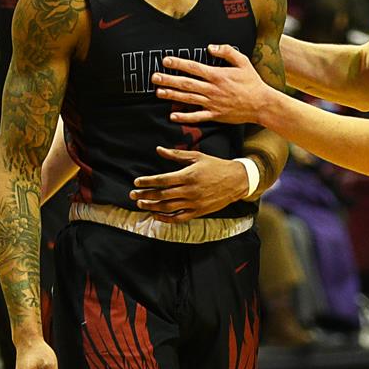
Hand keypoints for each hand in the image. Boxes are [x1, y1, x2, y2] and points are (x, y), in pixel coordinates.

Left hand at [131, 147, 252, 221]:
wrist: (236, 180)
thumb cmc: (215, 166)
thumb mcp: (196, 156)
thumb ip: (176, 154)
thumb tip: (159, 150)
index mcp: (188, 175)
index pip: (162, 180)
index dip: (147, 182)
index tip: (136, 182)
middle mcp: (190, 190)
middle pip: (162, 194)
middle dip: (145, 195)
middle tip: (132, 195)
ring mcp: (194, 203)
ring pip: (168, 207)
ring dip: (152, 207)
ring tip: (141, 204)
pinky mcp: (198, 212)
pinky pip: (179, 218)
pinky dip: (166, 218)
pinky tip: (156, 215)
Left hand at [152, 45, 272, 125]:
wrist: (262, 104)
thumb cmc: (252, 82)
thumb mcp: (243, 61)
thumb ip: (226, 52)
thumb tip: (210, 47)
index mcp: (217, 75)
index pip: (193, 68)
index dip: (178, 63)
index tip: (165, 60)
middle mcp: (212, 89)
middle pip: (186, 83)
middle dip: (169, 79)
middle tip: (154, 77)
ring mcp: (213, 103)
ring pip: (188, 99)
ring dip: (172, 95)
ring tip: (158, 92)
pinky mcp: (215, 115)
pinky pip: (197, 116)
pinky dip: (185, 117)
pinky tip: (172, 116)